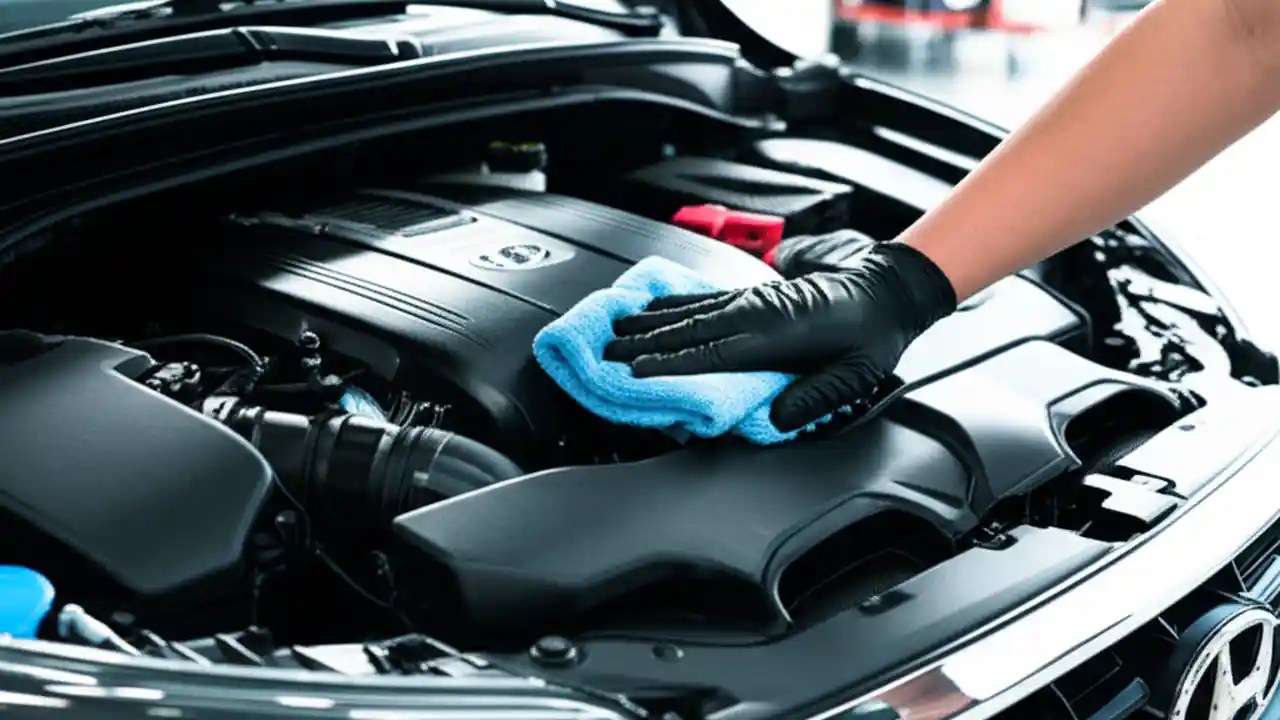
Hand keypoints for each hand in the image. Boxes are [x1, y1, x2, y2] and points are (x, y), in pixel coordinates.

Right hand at [605, 242, 956, 431]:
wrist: (885, 291)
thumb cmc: (871, 336)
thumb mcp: (854, 376)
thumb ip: (813, 397)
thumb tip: (777, 419)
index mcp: (776, 333)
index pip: (711, 352)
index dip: (670, 363)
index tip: (634, 371)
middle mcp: (757, 311)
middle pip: (689, 329)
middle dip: (645, 342)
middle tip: (606, 352)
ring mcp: (752, 298)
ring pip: (690, 311)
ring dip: (650, 321)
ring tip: (615, 328)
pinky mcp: (752, 294)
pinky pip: (704, 297)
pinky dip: (673, 303)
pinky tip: (652, 307)